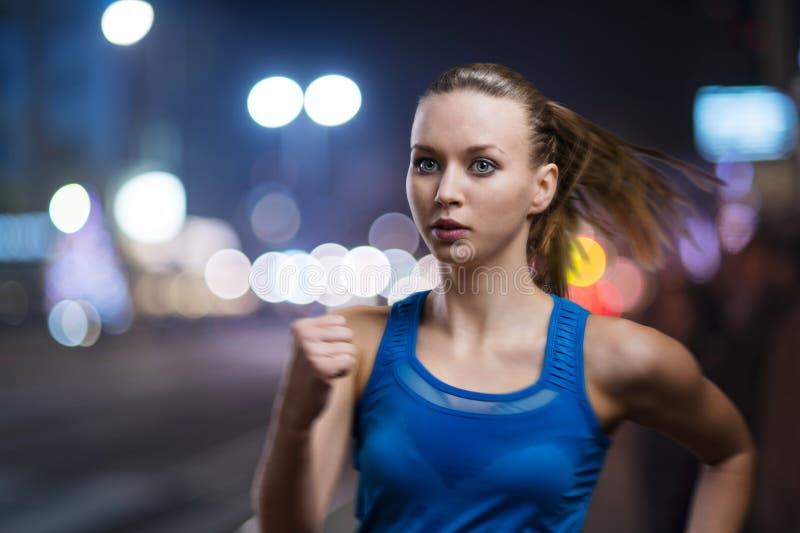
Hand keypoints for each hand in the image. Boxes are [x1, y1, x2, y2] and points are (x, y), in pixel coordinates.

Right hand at [278, 313, 357, 429]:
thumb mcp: (309, 343)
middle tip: (324, 363)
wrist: (295, 403)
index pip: (340, 321)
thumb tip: (343, 319)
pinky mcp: (322, 368)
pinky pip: (350, 361)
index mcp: (300, 326)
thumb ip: (324, 328)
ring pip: (351, 348)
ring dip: (342, 362)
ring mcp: (312, 351)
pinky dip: (344, 371)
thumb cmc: (309, 371)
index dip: (336, 339)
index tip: (320, 352)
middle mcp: (304, 336)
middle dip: (341, 350)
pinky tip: (328, 377)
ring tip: (325, 370)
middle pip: (347, 333)